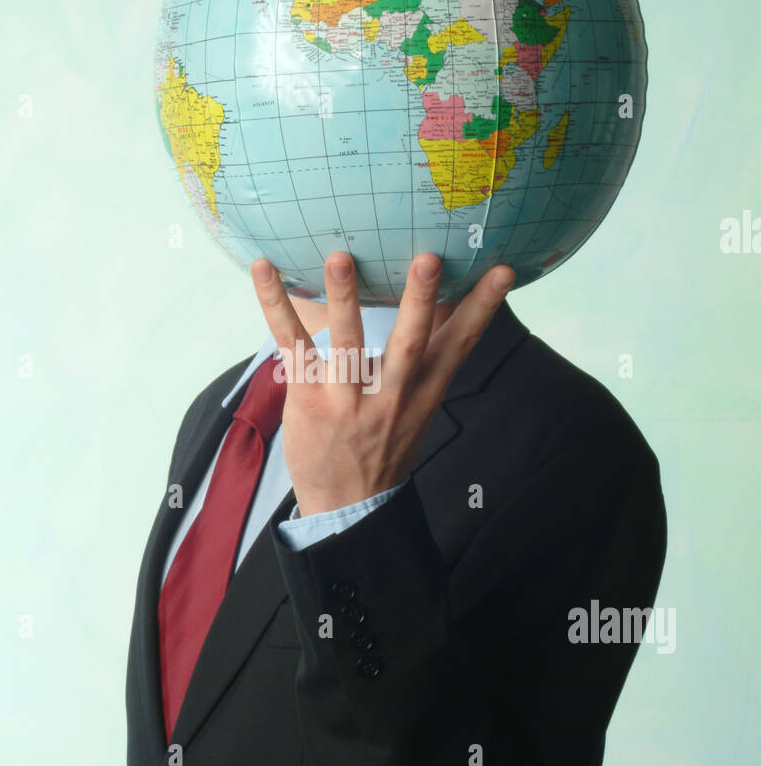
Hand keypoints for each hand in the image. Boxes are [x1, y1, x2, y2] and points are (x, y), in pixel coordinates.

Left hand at [250, 252, 514, 517]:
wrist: (348, 508)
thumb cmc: (383, 445)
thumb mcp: (419, 409)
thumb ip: (428, 362)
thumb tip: (441, 306)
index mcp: (424, 392)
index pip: (460, 345)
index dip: (482, 309)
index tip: (503, 271)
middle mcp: (392, 395)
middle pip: (410, 343)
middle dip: (420, 301)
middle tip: (429, 259)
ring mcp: (348, 399)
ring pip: (348, 345)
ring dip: (344, 299)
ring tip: (340, 258)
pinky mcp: (309, 399)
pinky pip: (292, 347)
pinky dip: (275, 307)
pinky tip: (263, 270)